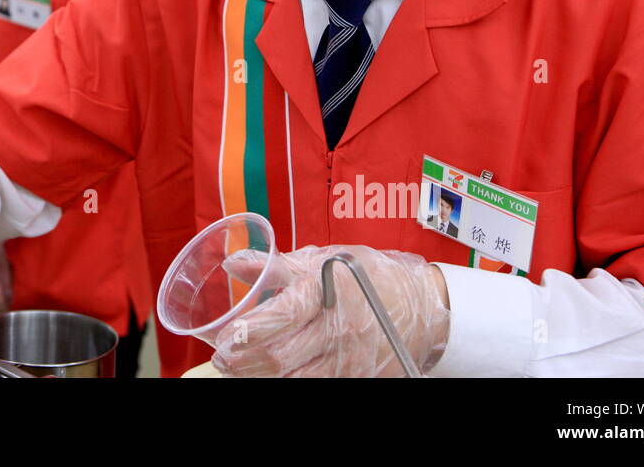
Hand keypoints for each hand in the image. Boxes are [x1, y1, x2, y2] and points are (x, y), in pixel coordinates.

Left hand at [211, 244, 449, 377]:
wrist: (422, 306)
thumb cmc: (368, 277)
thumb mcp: (323, 260)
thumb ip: (275, 266)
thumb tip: (233, 263)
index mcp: (328, 291)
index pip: (282, 315)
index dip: (249, 330)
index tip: (223, 336)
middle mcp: (339, 328)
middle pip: (281, 356)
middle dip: (244, 361)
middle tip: (222, 359)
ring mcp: (350, 358)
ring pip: (295, 378)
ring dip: (261, 376)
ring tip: (239, 370)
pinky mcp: (358, 376)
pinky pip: (316, 384)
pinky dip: (289, 381)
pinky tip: (272, 375)